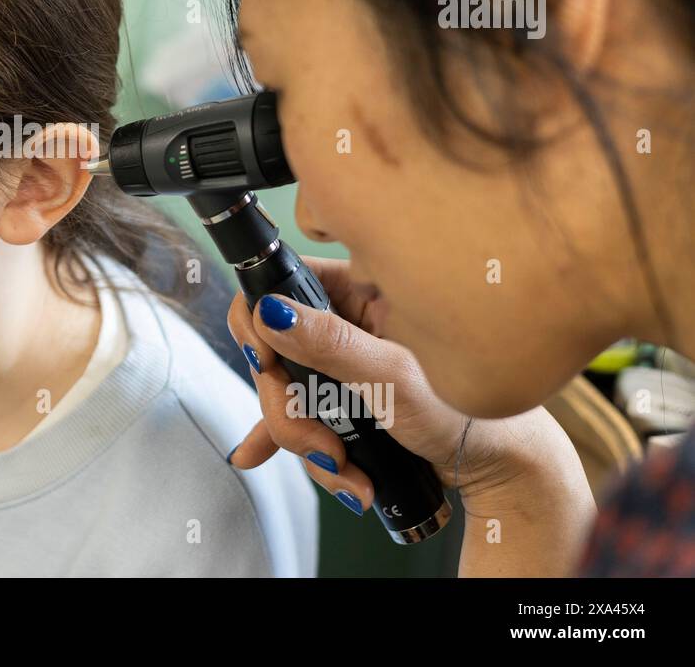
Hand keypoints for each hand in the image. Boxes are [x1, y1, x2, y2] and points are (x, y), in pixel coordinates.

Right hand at [225, 256, 591, 553]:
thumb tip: (271, 312)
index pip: (283, 285)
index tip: (269, 363)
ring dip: (306, 440)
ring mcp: (340, 366)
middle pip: (277, 352)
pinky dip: (294, 443)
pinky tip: (259, 454)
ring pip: (286, 393)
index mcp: (361, 293)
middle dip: (289, 408)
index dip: (262, 323)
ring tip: (348, 469)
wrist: (497, 469)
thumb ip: (330, 344)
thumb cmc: (466, 413)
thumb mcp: (394, 375)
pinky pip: (296, 418)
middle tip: (319, 442)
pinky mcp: (339, 402)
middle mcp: (345, 325)